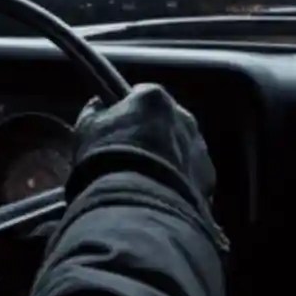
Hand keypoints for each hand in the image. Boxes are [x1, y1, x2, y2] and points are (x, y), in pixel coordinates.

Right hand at [66, 83, 215, 206]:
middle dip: (153, 131)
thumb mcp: (87, 131)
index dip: (129, 108)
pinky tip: (162, 193)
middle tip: (133, 153)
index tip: (119, 124)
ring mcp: (200, 145)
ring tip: (148, 178)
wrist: (138, 202)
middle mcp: (184, 115)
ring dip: (169, 155)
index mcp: (153, 98)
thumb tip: (97, 104)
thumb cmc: (108, 159)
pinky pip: (192, 171)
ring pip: (183, 145)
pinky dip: (181, 179)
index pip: (141, 93)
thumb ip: (94, 113)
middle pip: (167, 118)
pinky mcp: (208, 175)